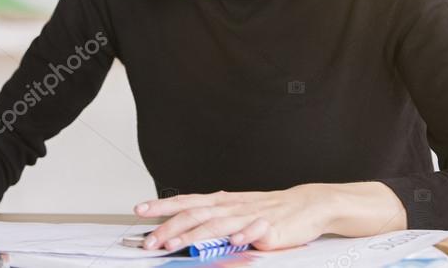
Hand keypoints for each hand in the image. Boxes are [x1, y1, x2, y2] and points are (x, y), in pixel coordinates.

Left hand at [132, 184, 335, 251]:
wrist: (307, 204)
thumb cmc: (269, 210)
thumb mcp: (235, 210)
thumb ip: (211, 219)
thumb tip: (182, 229)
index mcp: (221, 202)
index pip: (186, 202)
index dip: (162, 206)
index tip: (140, 210)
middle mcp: (231, 207)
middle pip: (195, 215)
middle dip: (169, 228)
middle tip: (150, 241)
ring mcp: (249, 217)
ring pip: (217, 225)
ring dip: (194, 235)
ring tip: (175, 244)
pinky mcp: (270, 228)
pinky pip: (255, 231)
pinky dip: (244, 234)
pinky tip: (236, 240)